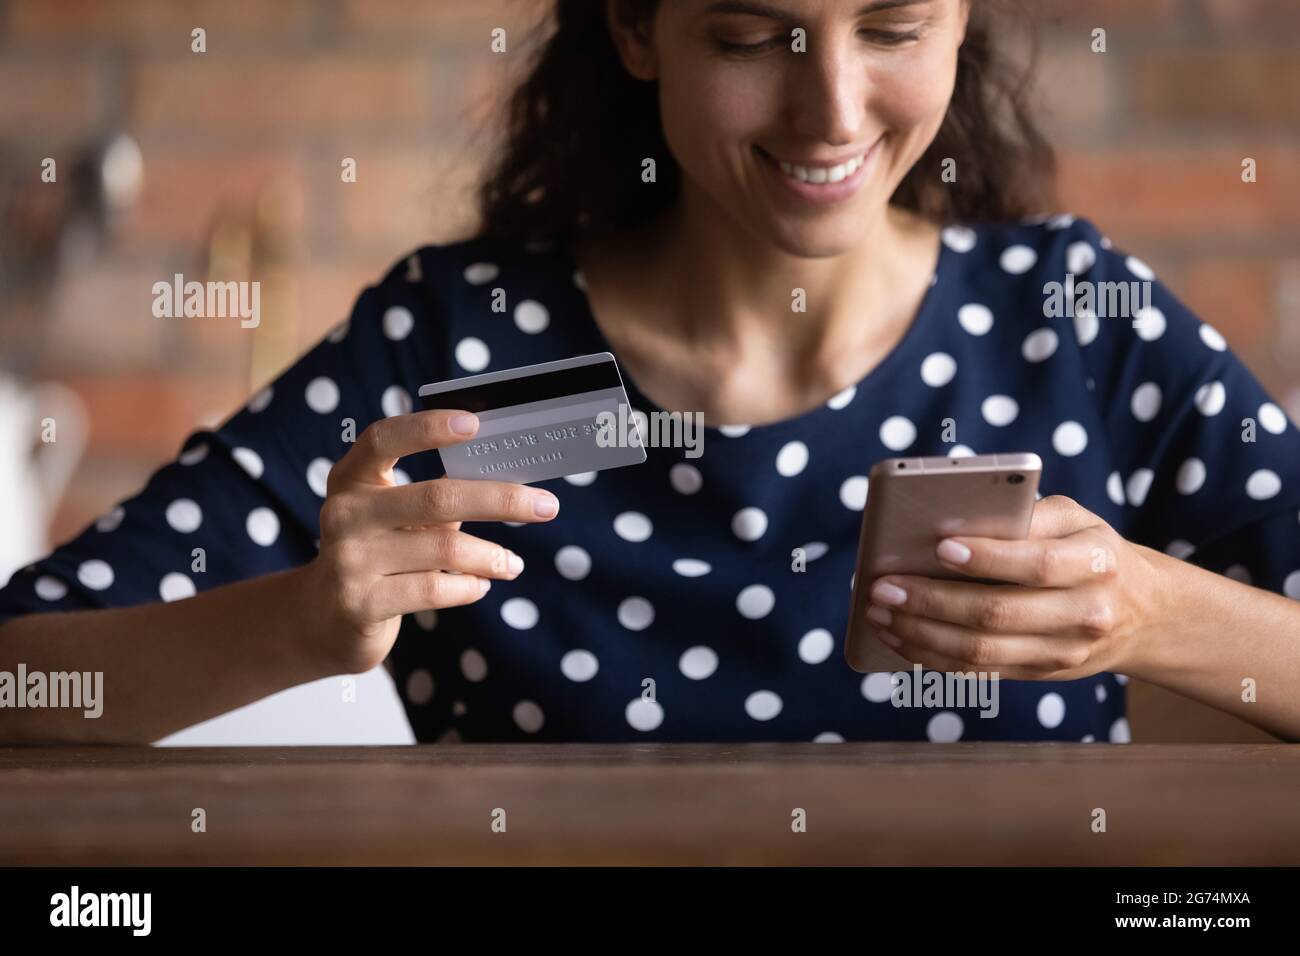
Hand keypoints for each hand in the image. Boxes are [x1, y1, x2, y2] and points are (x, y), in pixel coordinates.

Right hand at [302, 408, 560, 673]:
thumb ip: (437, 497)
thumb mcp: (395, 517)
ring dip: (492, 556)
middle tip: (547, 506)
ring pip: (445, 548)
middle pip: (436, 498)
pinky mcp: (361, 603)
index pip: (384, 438)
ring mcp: (348, 559)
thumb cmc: (378, 552)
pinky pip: (434, 589)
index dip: (428, 427)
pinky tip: (480, 585)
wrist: (324, 619)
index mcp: (351, 478)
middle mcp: (344, 513)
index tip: (476, 423)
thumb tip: (510, 482)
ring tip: (513, 564)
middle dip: (502, 500)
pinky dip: (468, 586)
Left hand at [864, 495, 1166, 678]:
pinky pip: (978, 670)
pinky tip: (899, 637)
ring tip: (878, 613)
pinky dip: (931, 656)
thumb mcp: (1075, 519)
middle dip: (930, 601)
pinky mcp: (1042, 675)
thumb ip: (1027, 515)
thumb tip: (955, 520)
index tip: (939, 547)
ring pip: (980, 651)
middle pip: (997, 614)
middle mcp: (1085, 613)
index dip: (986, 558)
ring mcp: (1064, 652)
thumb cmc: (1088, 549)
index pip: (1036, 564)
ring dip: (920, 634)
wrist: (1143, 613)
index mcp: (1096, 563)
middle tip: (882, 587)